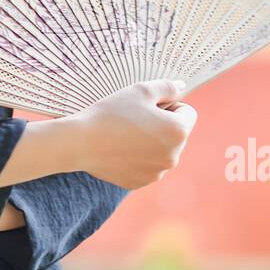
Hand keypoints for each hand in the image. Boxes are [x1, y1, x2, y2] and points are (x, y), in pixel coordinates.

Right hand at [73, 78, 196, 191]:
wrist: (80, 142)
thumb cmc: (112, 113)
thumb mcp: (141, 90)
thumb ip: (168, 87)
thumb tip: (183, 87)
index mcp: (178, 132)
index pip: (188, 112)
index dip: (169, 104)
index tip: (148, 106)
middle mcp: (173, 156)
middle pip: (176, 133)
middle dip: (161, 124)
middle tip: (134, 118)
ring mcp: (156, 173)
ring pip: (161, 150)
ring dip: (150, 142)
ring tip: (124, 133)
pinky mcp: (140, 182)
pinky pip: (146, 165)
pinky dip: (137, 157)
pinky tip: (118, 149)